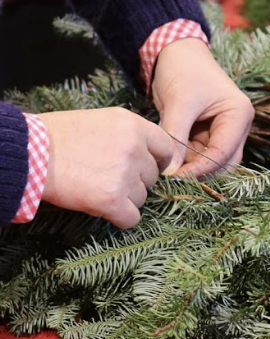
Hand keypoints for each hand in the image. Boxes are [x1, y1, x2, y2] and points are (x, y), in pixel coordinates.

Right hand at [41, 108, 173, 227]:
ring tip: (100, 190)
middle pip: (153, 175)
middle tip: (112, 179)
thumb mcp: (102, 120)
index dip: (158, 160)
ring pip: (142, 197)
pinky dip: (121, 218)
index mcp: (134, 125)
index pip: (166, 147)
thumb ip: (129, 134)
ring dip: (126, 199)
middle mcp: (135, 149)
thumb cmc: (61, 135)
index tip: (148, 167)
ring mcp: (125, 175)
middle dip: (137, 180)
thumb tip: (146, 153)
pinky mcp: (111, 200)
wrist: (33, 152)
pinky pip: (131, 218)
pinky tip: (106, 210)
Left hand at [152, 38, 252, 177]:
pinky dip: (184, 162)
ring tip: (165, 173)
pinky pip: (198, 156)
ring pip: (210, 164)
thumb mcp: (180, 103)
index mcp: (238, 115)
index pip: (224, 153)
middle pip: (223, 164)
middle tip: (171, 181)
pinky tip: (166, 164)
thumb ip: (176, 138)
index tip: (174, 178)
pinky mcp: (206, 134)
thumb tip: (169, 173)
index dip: (200, 169)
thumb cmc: (183, 71)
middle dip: (199, 173)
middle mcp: (235, 127)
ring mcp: (221, 132)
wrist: (173, 53)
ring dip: (191, 169)